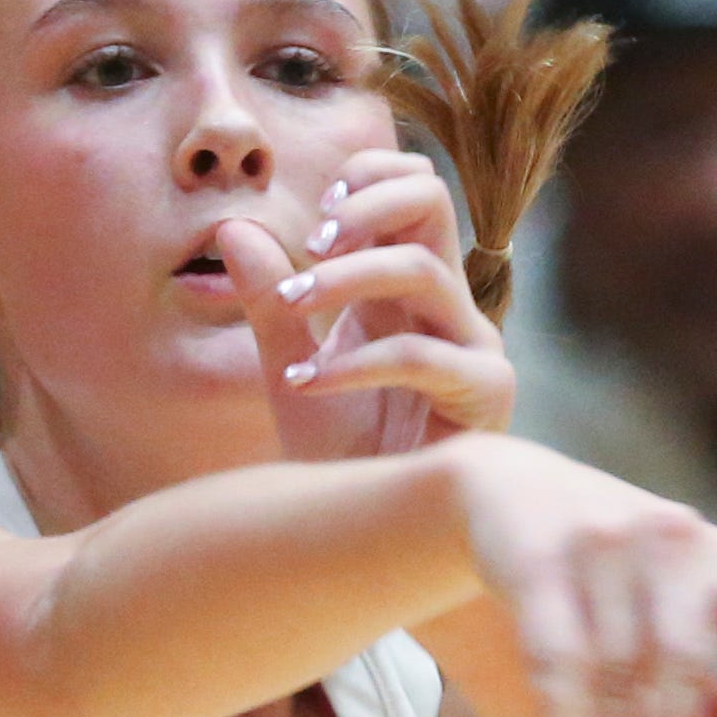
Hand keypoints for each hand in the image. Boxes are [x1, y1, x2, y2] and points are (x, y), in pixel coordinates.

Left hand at [219, 150, 512, 463]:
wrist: (372, 537)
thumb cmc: (344, 456)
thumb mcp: (292, 367)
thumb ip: (271, 300)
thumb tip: (231, 228)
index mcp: (408, 286)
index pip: (412, 188)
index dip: (365, 179)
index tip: (314, 217)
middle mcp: (447, 304)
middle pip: (430, 198)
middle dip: (364, 205)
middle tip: (309, 244)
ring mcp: (473, 344)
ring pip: (421, 269)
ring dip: (345, 279)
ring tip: (292, 306)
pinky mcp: (485, 391)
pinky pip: (420, 354)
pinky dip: (352, 362)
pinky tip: (303, 382)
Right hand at [449, 434, 716, 716]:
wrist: (511, 486)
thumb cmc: (608, 567)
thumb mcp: (668, 594)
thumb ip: (699, 660)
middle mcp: (675, 538)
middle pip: (681, 665)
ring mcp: (608, 539)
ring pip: (620, 665)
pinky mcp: (543, 554)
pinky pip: (559, 649)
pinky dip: (566, 713)